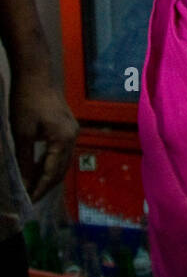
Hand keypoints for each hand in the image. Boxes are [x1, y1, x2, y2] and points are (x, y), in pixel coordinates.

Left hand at [11, 74, 77, 203]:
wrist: (35, 74)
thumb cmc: (27, 101)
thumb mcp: (22, 133)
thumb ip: (25, 161)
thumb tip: (23, 184)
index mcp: (63, 139)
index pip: (52, 173)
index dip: (39, 189)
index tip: (27, 202)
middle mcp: (73, 137)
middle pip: (61, 170)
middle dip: (46, 186)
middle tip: (29, 198)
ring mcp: (73, 131)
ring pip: (63, 162)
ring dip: (49, 175)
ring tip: (33, 187)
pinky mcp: (68, 126)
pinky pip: (62, 152)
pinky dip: (51, 163)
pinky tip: (39, 168)